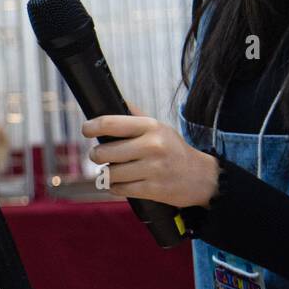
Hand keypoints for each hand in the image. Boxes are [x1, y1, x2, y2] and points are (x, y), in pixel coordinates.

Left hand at [81, 101, 220, 207]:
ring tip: (114, 170)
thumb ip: (135, 115)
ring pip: (109, 173)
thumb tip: (112, 98)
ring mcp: (154, 169)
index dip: (91, 127)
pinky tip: (121, 183)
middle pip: (103, 152)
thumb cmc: (173, 149)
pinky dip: (115, 187)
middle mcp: (152, 146)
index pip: (109, 123)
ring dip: (107, 174)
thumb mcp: (159, 127)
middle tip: (100, 156)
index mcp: (151, 127)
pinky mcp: (154, 190)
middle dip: (97, 155)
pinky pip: (118, 189)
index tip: (86, 130)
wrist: (202, 177)